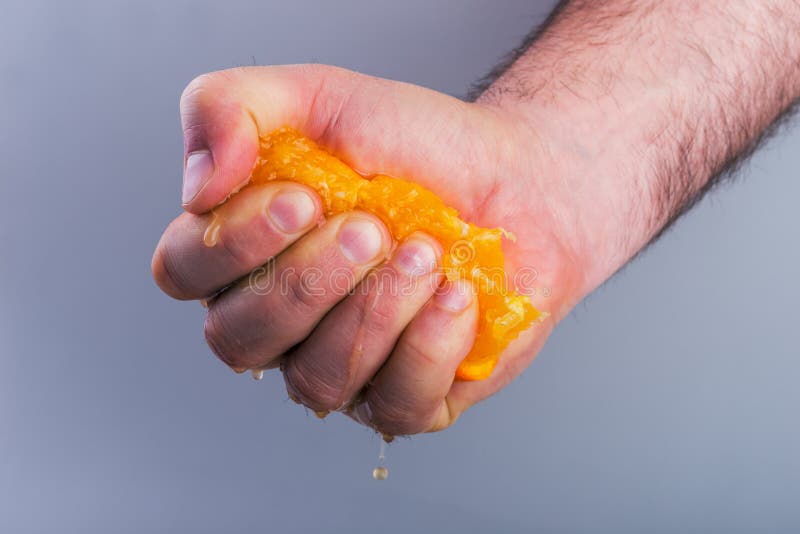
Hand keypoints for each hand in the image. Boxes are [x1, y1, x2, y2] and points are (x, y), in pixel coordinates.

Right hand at [152, 64, 587, 434]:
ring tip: (425, 253)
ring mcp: (343, 366)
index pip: (185, 271)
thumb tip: (199, 187)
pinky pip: (395, 404)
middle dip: (309, 282)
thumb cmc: (417, 145)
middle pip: (239, 339)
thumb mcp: (318, 97)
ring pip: (317, 379)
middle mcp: (281, 321)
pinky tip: (456, 296)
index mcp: (245, 253)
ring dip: (375, 310)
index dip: (234, 245)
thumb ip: (232, 107)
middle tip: (370, 227)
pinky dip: (429, 346)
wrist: (518, 180)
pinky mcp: (408, 397)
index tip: (304, 198)